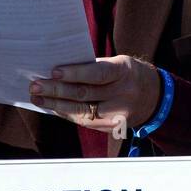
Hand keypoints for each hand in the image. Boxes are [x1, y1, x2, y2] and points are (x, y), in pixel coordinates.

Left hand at [28, 55, 160, 135]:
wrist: (155, 98)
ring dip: (56, 104)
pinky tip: (53, 107)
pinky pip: (85, 121)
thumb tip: (59, 71)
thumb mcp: (118, 63)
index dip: (75, 73)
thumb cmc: (128, 75)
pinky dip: (67, 113)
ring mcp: (118, 113)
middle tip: (35, 85)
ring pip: (82, 111)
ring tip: (38, 97)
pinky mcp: (113, 126)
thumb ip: (93, 67)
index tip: (54, 72)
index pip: (97, 74)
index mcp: (124, 72)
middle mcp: (123, 94)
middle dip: (57, 90)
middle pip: (85, 94)